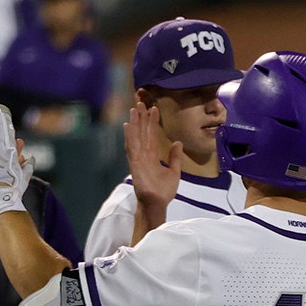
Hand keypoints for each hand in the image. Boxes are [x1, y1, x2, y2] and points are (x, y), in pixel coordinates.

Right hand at [124, 101, 182, 217]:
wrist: (157, 204)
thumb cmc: (163, 191)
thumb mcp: (174, 172)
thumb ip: (174, 157)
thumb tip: (178, 142)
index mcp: (152, 156)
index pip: (151, 135)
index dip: (152, 122)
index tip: (154, 109)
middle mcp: (143, 155)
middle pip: (142, 132)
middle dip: (141, 118)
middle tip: (141, 102)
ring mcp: (138, 158)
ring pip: (136, 137)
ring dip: (134, 123)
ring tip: (134, 109)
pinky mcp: (135, 163)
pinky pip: (131, 147)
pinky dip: (129, 136)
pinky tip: (128, 125)